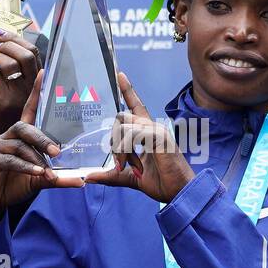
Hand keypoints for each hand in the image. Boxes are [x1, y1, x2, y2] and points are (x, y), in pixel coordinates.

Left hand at [0, 31, 42, 149]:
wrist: (0, 143)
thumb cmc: (6, 115)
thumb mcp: (17, 92)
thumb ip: (17, 73)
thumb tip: (4, 44)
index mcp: (37, 84)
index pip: (35, 53)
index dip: (17, 39)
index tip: (2, 33)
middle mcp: (33, 90)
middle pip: (27, 55)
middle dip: (8, 44)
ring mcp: (20, 96)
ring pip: (11, 64)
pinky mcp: (4, 102)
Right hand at [0, 71, 82, 223]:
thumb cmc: (14, 184)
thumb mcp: (39, 180)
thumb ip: (57, 178)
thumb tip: (81, 180)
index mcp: (21, 137)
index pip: (29, 111)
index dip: (35, 93)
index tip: (43, 74)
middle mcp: (8, 138)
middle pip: (25, 128)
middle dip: (43, 139)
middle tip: (58, 152)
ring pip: (18, 144)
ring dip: (35, 158)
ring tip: (47, 171)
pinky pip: (10, 160)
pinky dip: (25, 167)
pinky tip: (37, 174)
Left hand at [84, 72, 194, 202]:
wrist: (179, 193)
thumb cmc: (161, 183)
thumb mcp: (129, 178)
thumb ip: (110, 175)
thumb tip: (88, 177)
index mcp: (146, 133)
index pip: (136, 106)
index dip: (128, 90)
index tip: (120, 74)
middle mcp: (152, 127)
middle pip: (121, 117)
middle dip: (113, 140)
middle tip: (119, 163)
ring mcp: (157, 130)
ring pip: (124, 125)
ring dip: (119, 148)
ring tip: (126, 166)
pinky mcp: (159, 136)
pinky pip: (133, 133)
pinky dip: (126, 149)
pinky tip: (132, 164)